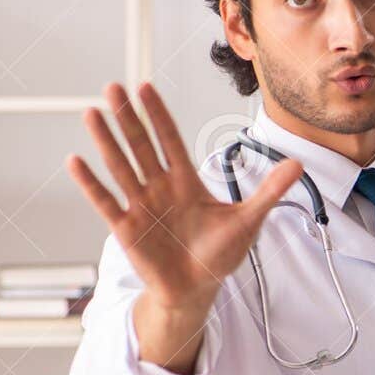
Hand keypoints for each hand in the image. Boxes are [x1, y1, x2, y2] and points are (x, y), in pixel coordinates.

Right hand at [65, 81, 302, 313]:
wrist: (198, 288)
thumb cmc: (219, 253)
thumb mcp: (249, 220)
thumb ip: (269, 191)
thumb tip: (298, 164)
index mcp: (187, 181)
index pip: (171, 140)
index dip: (159, 116)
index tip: (146, 88)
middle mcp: (160, 187)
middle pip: (142, 145)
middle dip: (129, 117)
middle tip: (114, 87)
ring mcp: (141, 205)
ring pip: (121, 167)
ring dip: (107, 141)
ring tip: (93, 112)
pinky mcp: (126, 228)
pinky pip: (105, 202)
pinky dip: (91, 184)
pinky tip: (76, 161)